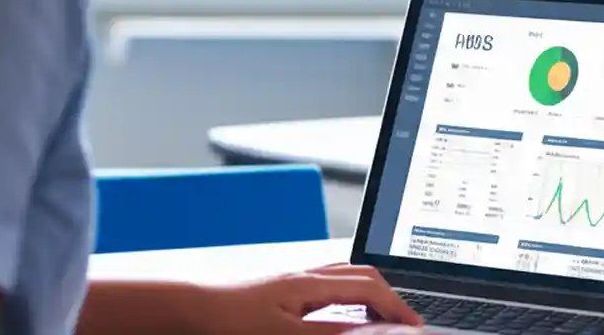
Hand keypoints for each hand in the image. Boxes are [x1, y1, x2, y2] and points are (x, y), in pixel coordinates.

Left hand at [202, 264, 421, 333]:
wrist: (190, 308)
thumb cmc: (230, 321)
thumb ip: (332, 333)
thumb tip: (371, 330)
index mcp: (312, 283)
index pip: (369, 289)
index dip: (396, 308)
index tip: (413, 326)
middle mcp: (306, 275)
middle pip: (363, 275)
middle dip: (389, 296)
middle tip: (403, 322)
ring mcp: (294, 279)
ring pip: (346, 276)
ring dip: (369, 294)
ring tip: (379, 319)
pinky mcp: (282, 288)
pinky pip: (328, 283)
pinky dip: (347, 296)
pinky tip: (341, 314)